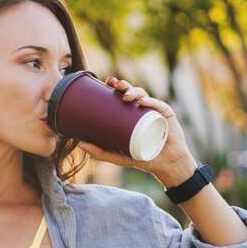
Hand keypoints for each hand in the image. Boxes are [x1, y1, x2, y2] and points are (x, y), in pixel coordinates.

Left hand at [77, 76, 198, 187]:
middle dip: (123, 85)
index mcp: (130, 114)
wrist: (165, 165)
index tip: (105, 82)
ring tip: (126, 97)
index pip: (121, 96)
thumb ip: (100, 152)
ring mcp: (154, 111)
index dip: (114, 87)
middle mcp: (142, 109)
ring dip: (134, 91)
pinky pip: (158, 105)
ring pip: (144, 95)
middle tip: (115, 85)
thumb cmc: (142, 158)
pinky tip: (142, 102)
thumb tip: (80, 144)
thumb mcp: (118, 156)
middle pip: (132, 92)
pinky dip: (150, 102)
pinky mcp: (167, 115)